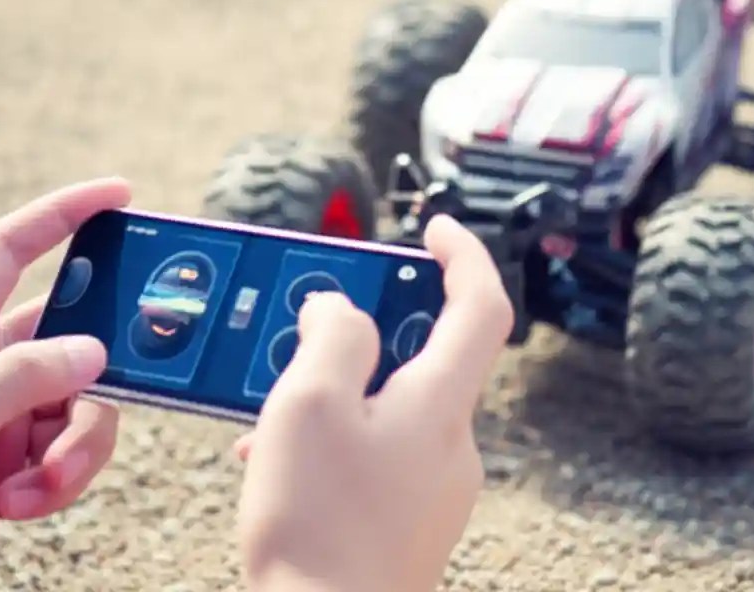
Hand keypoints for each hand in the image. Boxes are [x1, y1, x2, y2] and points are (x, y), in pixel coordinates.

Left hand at [0, 178, 130, 591]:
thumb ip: (23, 378)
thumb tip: (96, 352)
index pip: (12, 247)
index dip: (63, 212)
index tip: (120, 195)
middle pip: (76, 334)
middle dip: (104, 365)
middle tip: (137, 371)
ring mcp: (9, 413)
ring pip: (87, 403)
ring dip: (77, 448)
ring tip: (36, 482)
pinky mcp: (22, 460)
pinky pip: (75, 451)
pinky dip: (62, 480)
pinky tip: (21, 504)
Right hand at [234, 214, 512, 591]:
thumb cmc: (319, 527)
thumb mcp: (308, 406)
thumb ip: (331, 336)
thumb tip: (340, 308)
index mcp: (440, 404)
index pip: (482, 305)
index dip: (464, 254)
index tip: (433, 226)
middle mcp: (451, 444)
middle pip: (427, 353)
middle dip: (368, 326)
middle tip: (310, 322)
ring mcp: (434, 488)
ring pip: (392, 405)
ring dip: (337, 387)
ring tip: (271, 401)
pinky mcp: (408, 522)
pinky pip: (379, 453)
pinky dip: (335, 438)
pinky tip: (278, 459)